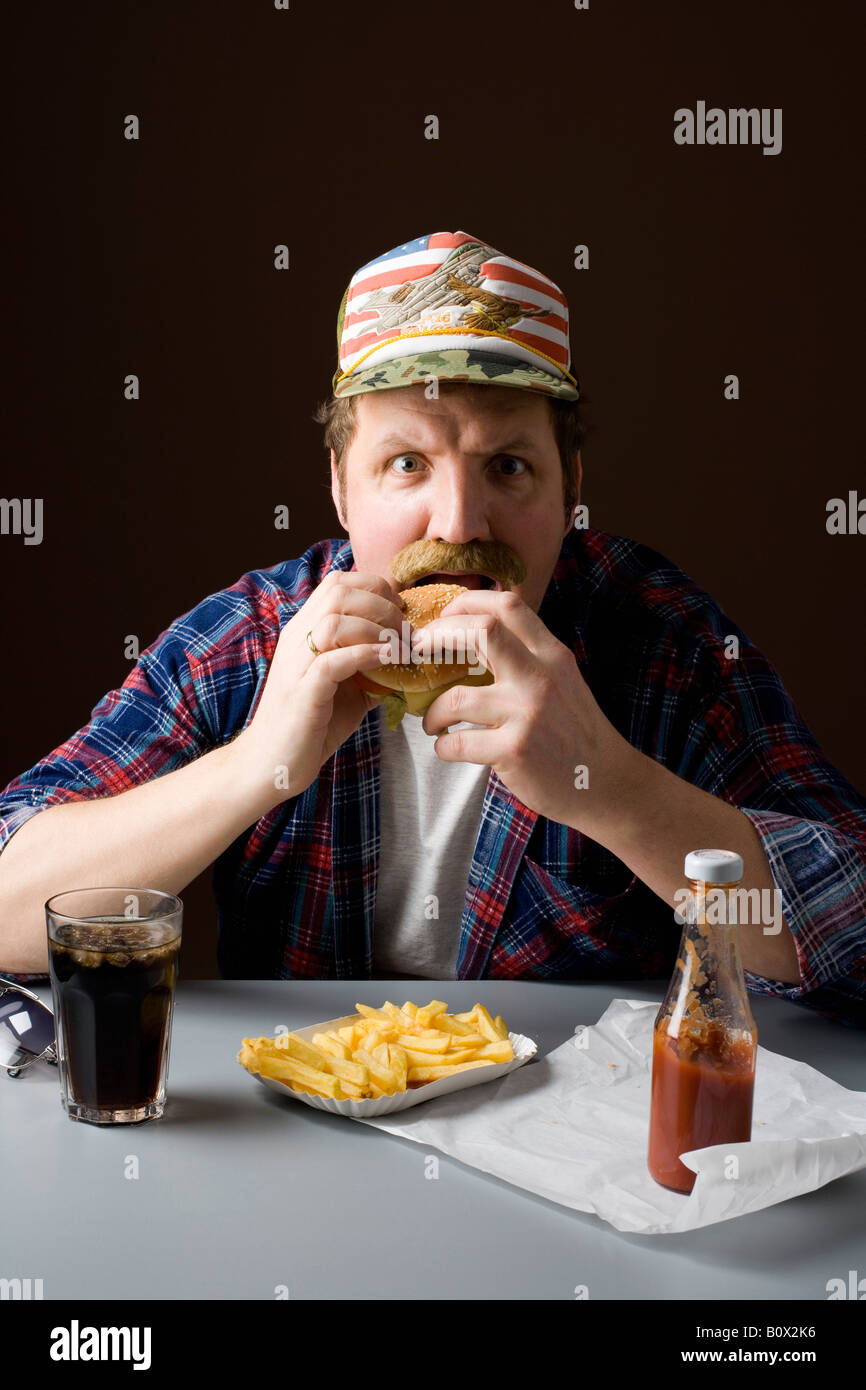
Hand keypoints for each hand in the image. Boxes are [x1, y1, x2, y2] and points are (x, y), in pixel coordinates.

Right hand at [231, 571, 405, 814]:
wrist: (274, 763)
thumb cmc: (312, 724)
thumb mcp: (349, 687)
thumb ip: (372, 666)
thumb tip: (410, 655)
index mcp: (305, 631)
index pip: (337, 582)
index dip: (375, 586)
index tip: (400, 609)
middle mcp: (297, 639)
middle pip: (338, 592)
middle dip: (381, 603)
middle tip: (405, 629)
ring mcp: (297, 664)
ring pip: (334, 620)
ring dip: (375, 627)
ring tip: (398, 646)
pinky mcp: (302, 693)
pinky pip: (332, 661)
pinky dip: (365, 655)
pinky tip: (386, 661)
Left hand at [418, 590, 635, 831]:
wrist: (605, 783)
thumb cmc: (575, 732)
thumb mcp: (562, 682)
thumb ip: (528, 658)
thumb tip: (473, 636)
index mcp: (552, 655)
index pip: (508, 605)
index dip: (468, 603)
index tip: (443, 617)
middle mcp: (541, 678)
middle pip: (481, 631)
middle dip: (438, 635)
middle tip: (419, 650)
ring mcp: (527, 714)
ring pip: (454, 698)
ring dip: (432, 712)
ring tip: (433, 722)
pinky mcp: (514, 751)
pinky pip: (457, 743)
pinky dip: (443, 746)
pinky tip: (448, 747)